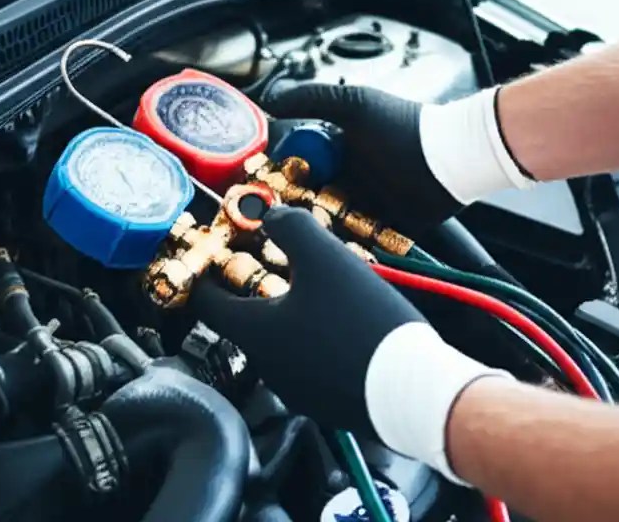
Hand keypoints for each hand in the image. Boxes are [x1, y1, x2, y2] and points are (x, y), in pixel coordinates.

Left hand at [190, 206, 506, 482]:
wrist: (413, 389)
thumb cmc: (363, 322)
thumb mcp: (325, 258)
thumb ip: (291, 228)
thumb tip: (269, 215)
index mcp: (255, 332)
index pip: (208, 304)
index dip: (205, 278)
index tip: (209, 263)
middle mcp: (267, 366)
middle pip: (248, 323)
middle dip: (259, 293)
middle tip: (277, 268)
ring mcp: (298, 389)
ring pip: (283, 344)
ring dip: (293, 318)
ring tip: (321, 295)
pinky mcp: (329, 403)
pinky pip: (313, 365)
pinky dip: (319, 343)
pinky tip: (348, 328)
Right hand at [265, 84, 533, 231]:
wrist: (451, 159)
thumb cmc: (404, 128)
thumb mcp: (354, 104)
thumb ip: (311, 98)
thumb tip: (269, 99)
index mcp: (339, 146)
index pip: (300, 163)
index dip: (283, 173)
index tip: (267, 183)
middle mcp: (350, 174)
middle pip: (309, 196)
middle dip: (296, 206)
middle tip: (283, 216)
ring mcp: (366, 202)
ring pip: (328, 221)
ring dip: (318, 227)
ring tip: (310, 232)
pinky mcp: (384, 227)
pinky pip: (356, 241)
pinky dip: (344, 245)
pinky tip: (332, 248)